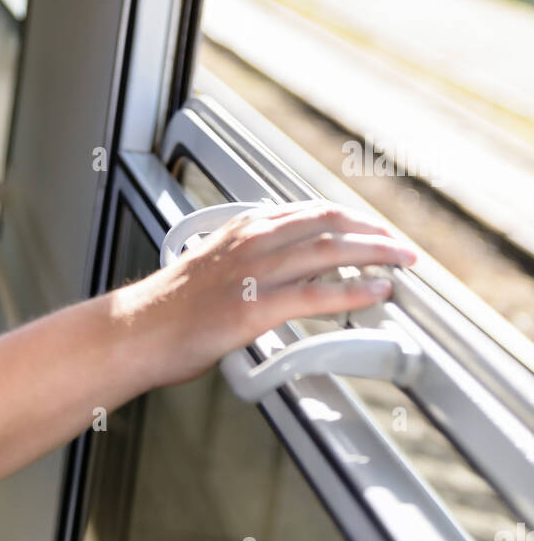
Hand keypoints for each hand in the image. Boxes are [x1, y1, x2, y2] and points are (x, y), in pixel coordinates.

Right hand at [138, 202, 418, 388]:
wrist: (138, 330)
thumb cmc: (170, 306)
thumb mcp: (213, 262)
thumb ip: (248, 258)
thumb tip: (280, 267)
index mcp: (244, 228)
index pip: (310, 211)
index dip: (351, 218)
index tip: (375, 228)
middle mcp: (252, 241)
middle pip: (327, 224)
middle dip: (372, 232)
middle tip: (402, 245)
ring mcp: (254, 273)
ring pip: (328, 251)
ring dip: (374, 254)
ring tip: (402, 262)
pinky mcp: (255, 308)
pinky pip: (315, 295)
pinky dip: (353, 291)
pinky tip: (376, 292)